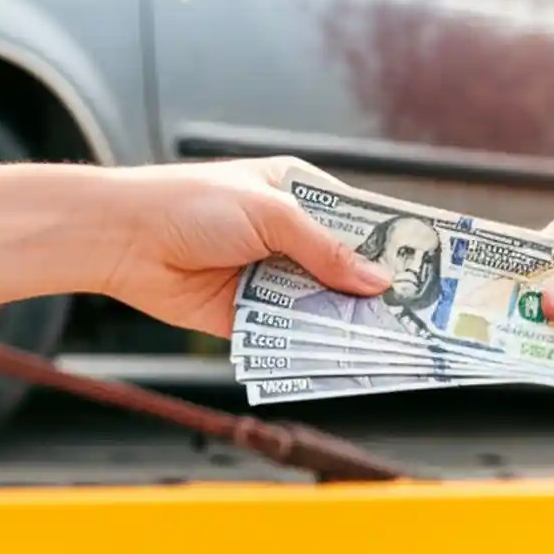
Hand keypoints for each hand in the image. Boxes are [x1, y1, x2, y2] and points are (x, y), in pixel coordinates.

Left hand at [99, 156, 391, 336]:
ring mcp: (267, 278)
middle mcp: (286, 238)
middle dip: (375, 292)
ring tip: (392, 342)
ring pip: (321, 304)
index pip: (357, 221)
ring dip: (347, 322)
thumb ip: (326, 251)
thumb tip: (379, 283)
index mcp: (296, 195)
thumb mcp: (270, 214)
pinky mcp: (247, 316)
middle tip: (420, 316)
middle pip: (344, 269)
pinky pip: (289, 333)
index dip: (392, 243)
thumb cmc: (192, 204)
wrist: (122, 238)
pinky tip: (344, 358)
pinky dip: (312, 345)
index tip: (431, 267)